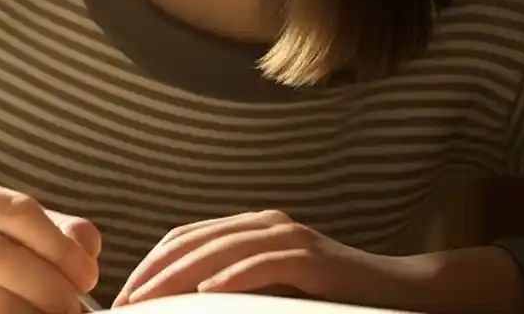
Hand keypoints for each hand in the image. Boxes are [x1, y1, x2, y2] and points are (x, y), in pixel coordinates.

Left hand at [111, 210, 425, 309]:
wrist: (397, 290)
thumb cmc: (331, 294)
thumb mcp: (275, 286)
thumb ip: (236, 283)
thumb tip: (185, 299)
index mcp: (252, 227)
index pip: (186, 237)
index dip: (152, 262)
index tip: (126, 292)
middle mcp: (266, 223)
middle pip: (194, 240)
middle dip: (154, 270)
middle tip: (126, 299)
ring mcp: (289, 235)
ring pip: (220, 249)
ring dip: (179, 275)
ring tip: (150, 297)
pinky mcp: (311, 257)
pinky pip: (263, 263)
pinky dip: (232, 276)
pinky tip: (206, 290)